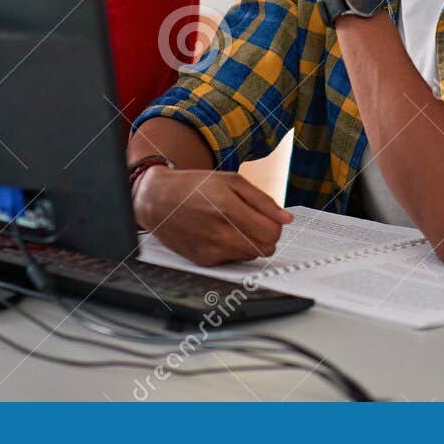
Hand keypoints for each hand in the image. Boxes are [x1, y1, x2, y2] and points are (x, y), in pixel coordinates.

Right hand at [133, 168, 292, 266]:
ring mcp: (210, 250)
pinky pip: (233, 261)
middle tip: (254, 223)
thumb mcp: (231, 181)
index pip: (271, 232)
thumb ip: (263, 200)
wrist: (157, 200)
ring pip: (251, 256)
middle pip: (265, 248)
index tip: (269, 219)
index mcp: (228, 208)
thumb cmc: (195, 186)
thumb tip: (287, 219)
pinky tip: (219, 234)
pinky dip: (233, 249)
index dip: (276, 226)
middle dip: (266, 236)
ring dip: (250, 243)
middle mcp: (219, 233)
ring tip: (233, 225)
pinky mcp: (203, 261)